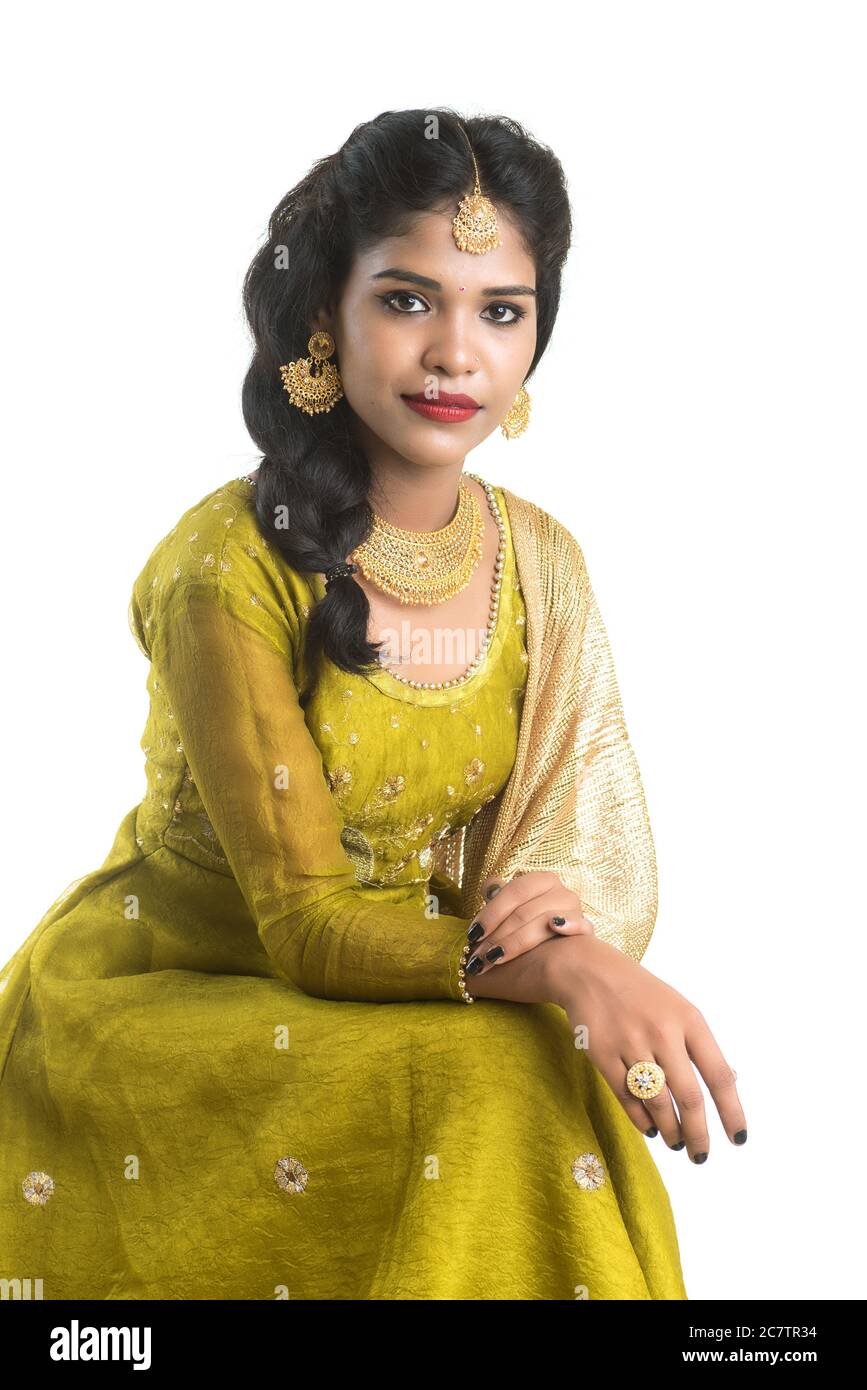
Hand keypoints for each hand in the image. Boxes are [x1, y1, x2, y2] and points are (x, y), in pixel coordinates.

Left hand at [464, 871, 594, 980]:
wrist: (573, 967)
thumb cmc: (537, 939)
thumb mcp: (518, 914)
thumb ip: (504, 899)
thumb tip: (488, 885)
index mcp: (543, 881)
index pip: (513, 891)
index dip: (491, 912)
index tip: (473, 934)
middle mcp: (561, 891)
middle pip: (523, 910)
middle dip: (496, 935)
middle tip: (477, 957)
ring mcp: (575, 909)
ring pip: (541, 922)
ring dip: (514, 942)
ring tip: (493, 959)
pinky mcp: (586, 929)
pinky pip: (578, 923)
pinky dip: (567, 924)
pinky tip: (555, 926)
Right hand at [550, 934, 745, 1159]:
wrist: (589, 972)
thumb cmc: (642, 995)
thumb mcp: (679, 1009)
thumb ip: (700, 1046)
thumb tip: (731, 1084)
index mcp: (689, 1020)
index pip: (719, 1075)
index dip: (732, 1112)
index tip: (738, 1139)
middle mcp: (663, 1032)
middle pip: (689, 1097)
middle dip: (698, 1134)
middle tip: (701, 1155)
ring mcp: (631, 1043)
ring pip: (658, 1103)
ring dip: (671, 1131)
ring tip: (676, 1142)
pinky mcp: (602, 1054)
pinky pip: (627, 1098)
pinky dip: (642, 1120)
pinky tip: (651, 1128)